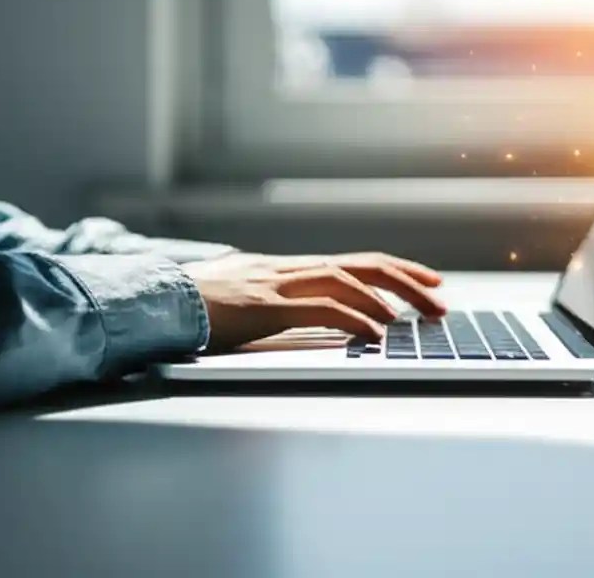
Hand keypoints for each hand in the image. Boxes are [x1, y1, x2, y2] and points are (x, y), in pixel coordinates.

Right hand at [182, 252, 444, 350]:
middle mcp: (287, 268)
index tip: (427, 281)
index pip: (352, 262)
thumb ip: (275, 302)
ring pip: (349, 279)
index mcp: (285, 268)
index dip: (394, 270)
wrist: (152, 304)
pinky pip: (320, 308)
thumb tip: (306, 314)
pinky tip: (377, 331)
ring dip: (392, 297)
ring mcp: (275, 283)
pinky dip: (354, 318)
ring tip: (421, 314)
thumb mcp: (243, 299)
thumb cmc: (192, 308)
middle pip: (362, 264)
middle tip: (441, 296)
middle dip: (407, 278)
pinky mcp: (263, 306)